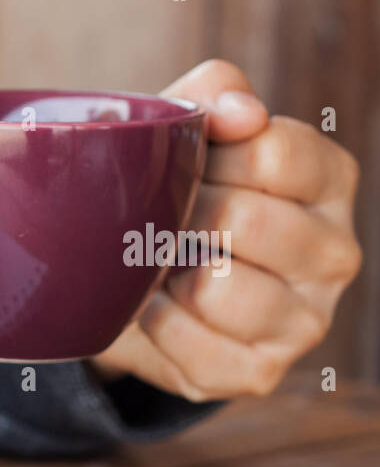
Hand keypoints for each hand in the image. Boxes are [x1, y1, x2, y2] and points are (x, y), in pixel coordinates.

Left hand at [90, 59, 361, 400]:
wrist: (131, 287)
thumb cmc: (170, 197)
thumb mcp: (185, 132)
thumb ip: (212, 94)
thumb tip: (242, 110)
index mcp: (329, 182)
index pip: (276, 151)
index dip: (207, 155)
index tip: (177, 162)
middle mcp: (335, 252)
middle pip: (246, 219)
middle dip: (179, 215)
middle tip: (154, 217)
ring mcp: (305, 320)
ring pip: (222, 288)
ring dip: (165, 273)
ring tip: (155, 262)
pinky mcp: (259, 372)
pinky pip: (190, 343)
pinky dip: (154, 321)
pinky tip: (152, 305)